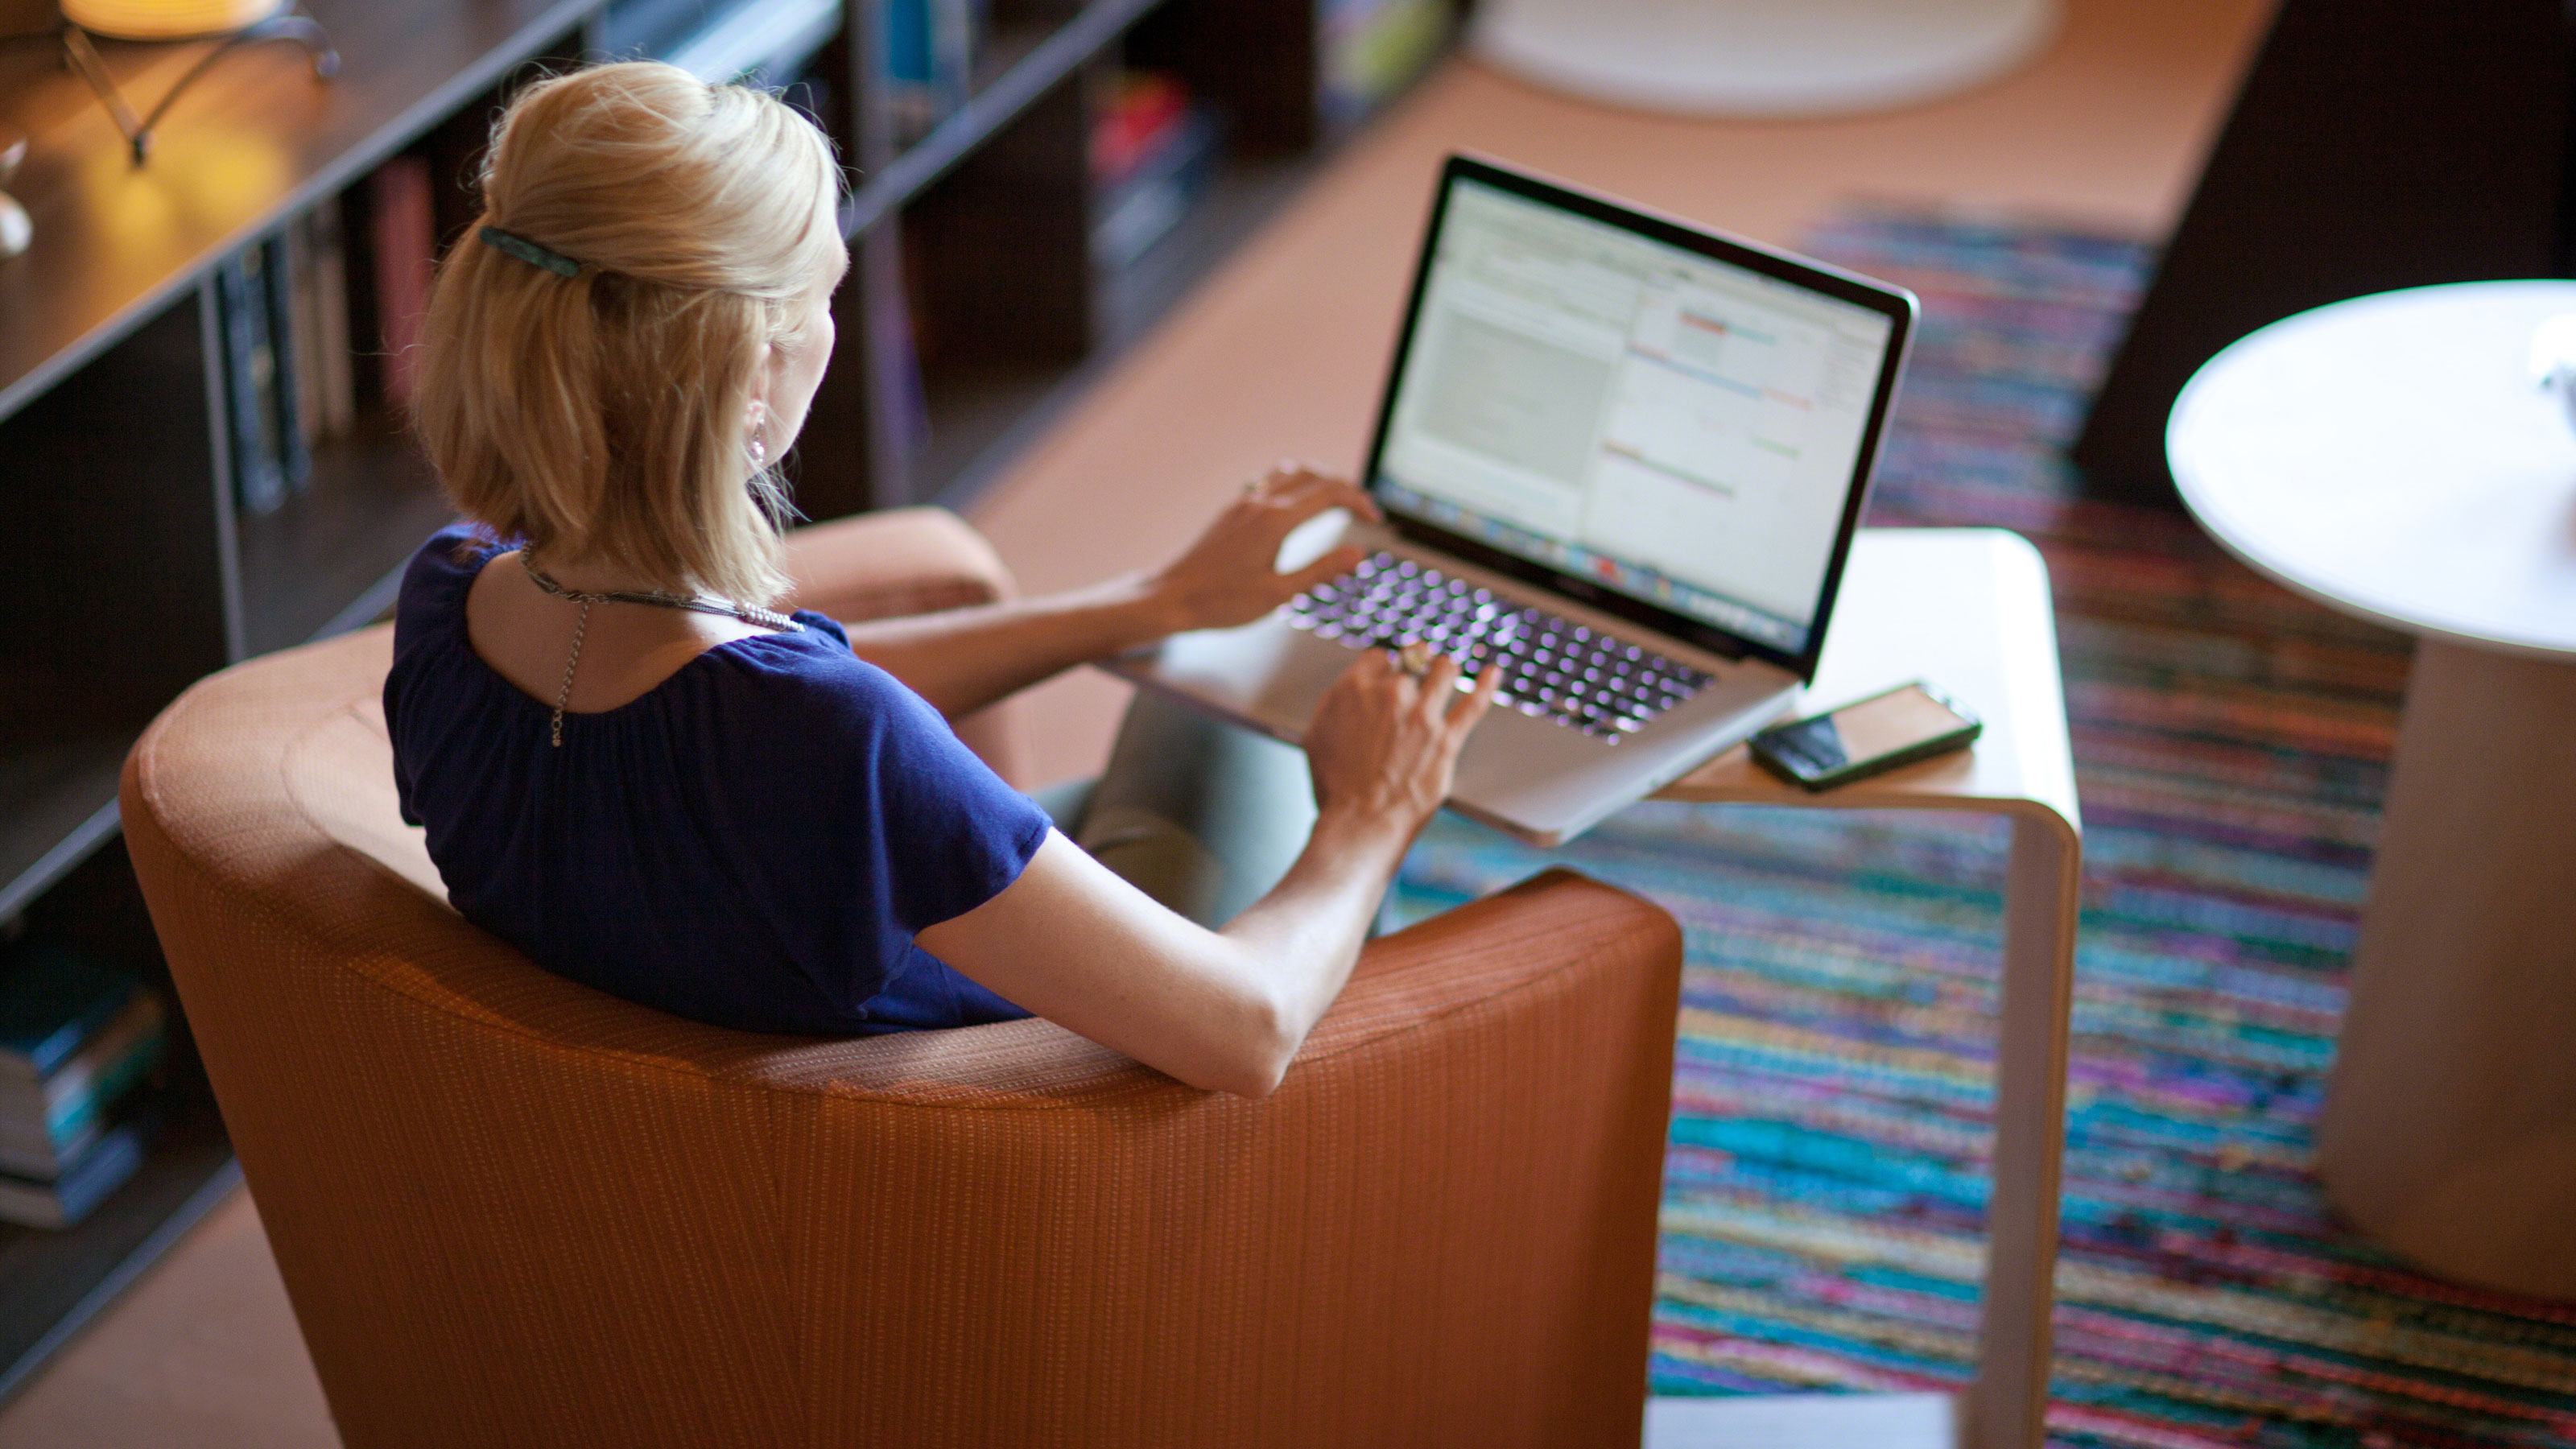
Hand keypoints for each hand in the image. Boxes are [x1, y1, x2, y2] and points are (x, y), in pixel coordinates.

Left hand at [1147, 463, 1380, 633]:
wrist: (1170, 597)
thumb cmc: (1220, 601)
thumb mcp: (1279, 594)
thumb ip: (1321, 571)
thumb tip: (1357, 554)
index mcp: (1276, 521)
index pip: (1330, 494)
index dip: (1360, 502)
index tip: (1375, 518)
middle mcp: (1260, 503)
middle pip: (1314, 476)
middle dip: (1345, 488)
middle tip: (1363, 509)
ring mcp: (1243, 502)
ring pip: (1290, 472)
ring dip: (1319, 479)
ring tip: (1335, 500)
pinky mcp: (1231, 509)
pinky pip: (1269, 480)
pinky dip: (1293, 482)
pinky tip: (1294, 502)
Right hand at [1302, 649, 1502, 843]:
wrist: (1360, 821)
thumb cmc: (1336, 787)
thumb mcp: (1317, 735)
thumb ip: (1335, 705)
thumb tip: (1347, 694)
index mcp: (1354, 689)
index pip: (1379, 656)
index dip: (1386, 664)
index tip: (1390, 669)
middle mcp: (1390, 694)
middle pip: (1412, 661)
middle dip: (1415, 666)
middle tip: (1418, 669)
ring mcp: (1422, 715)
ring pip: (1444, 671)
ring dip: (1445, 669)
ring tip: (1446, 670)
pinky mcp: (1446, 739)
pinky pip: (1474, 703)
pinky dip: (1486, 685)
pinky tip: (1492, 673)